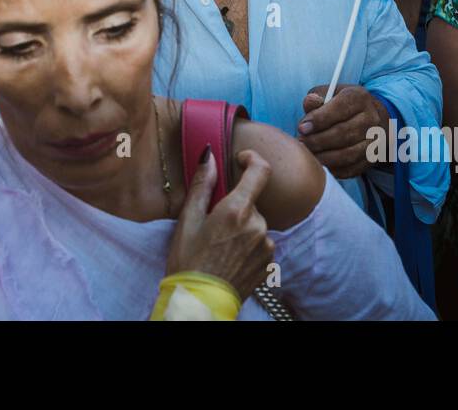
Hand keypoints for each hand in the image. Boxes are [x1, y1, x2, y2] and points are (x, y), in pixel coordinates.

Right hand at [164, 149, 273, 300]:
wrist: (200, 302)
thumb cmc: (188, 261)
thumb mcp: (188, 220)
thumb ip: (202, 184)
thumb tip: (209, 155)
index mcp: (237, 210)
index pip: (260, 171)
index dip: (252, 159)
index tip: (241, 159)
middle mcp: (258, 225)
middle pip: (252, 201)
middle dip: (235, 205)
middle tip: (213, 223)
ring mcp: (266, 245)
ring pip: (255, 222)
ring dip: (242, 226)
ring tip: (219, 245)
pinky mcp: (269, 262)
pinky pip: (260, 242)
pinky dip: (247, 243)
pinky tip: (229, 256)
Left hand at [298, 85, 389, 177]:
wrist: (370, 118)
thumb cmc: (341, 105)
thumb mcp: (330, 94)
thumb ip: (317, 97)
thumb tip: (309, 102)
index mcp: (359, 97)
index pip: (340, 108)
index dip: (319, 119)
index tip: (302, 128)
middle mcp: (371, 118)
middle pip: (343, 133)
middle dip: (318, 140)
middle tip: (301, 143)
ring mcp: (375, 140)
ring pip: (348, 153)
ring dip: (325, 157)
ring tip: (309, 155)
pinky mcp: (373, 158)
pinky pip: (352, 168)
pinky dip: (334, 169)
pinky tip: (321, 165)